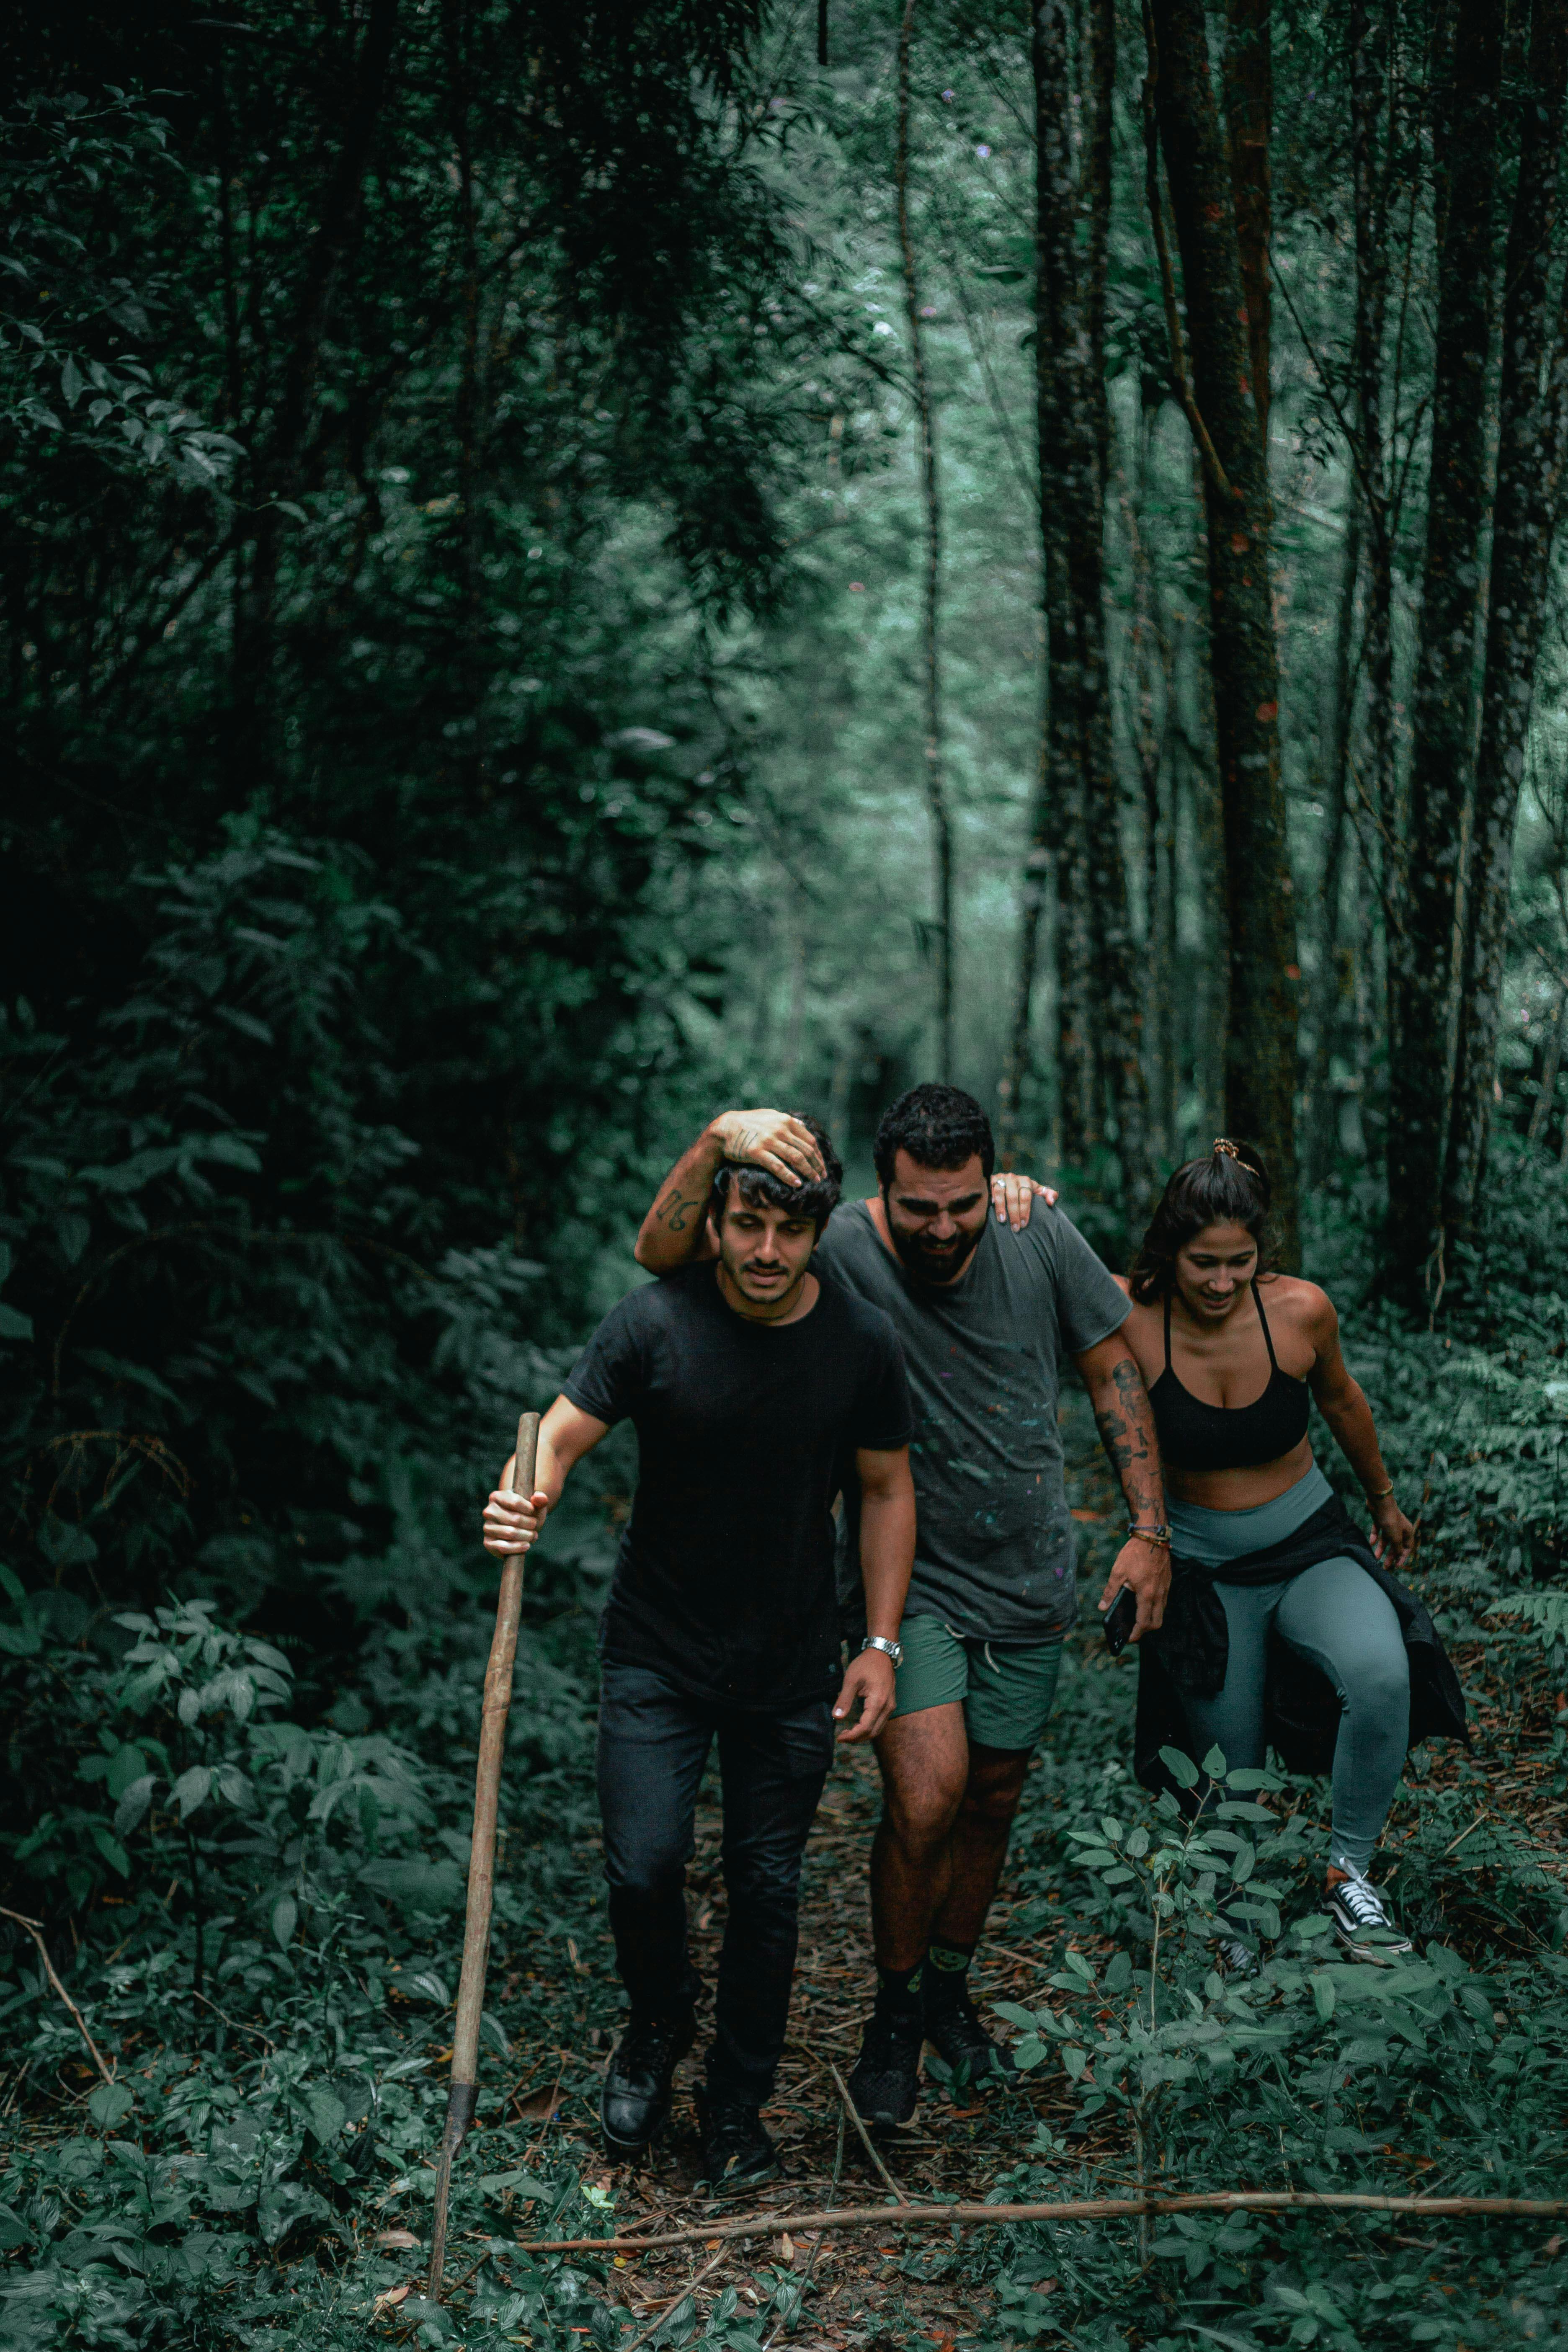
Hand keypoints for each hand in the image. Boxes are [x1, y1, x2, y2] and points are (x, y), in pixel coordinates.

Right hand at [482, 1485, 549, 1558]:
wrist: (520, 1528)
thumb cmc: (527, 1513)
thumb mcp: (535, 1505)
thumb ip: (540, 1499)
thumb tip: (540, 1498)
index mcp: (496, 1497)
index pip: (515, 1502)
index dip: (529, 1509)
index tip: (534, 1511)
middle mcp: (488, 1511)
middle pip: (515, 1519)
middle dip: (530, 1524)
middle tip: (535, 1525)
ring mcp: (487, 1527)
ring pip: (510, 1533)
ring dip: (527, 1536)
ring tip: (533, 1535)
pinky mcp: (488, 1543)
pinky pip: (503, 1547)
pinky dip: (518, 1547)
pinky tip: (526, 1545)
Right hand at [708, 1108, 824, 1187]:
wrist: (724, 1129)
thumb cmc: (748, 1123)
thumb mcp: (769, 1115)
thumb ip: (786, 1120)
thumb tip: (802, 1124)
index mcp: (785, 1120)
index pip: (809, 1140)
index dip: (818, 1155)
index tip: (821, 1166)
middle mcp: (779, 1129)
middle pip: (805, 1150)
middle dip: (816, 1165)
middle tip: (821, 1177)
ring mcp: (768, 1140)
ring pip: (796, 1158)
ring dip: (808, 1171)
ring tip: (814, 1182)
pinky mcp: (757, 1152)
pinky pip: (778, 1166)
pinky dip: (790, 1176)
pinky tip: (797, 1184)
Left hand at [832, 1646, 896, 1742]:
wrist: (882, 1654)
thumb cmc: (866, 1664)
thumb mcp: (851, 1679)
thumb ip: (844, 1699)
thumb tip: (837, 1717)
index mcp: (878, 1702)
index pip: (865, 1727)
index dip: (852, 1736)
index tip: (839, 1737)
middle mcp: (887, 1707)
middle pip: (873, 1732)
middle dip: (856, 1738)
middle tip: (841, 1737)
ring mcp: (890, 1706)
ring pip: (878, 1729)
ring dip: (863, 1735)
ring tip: (848, 1733)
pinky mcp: (889, 1705)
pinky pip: (880, 1723)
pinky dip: (869, 1728)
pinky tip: (858, 1726)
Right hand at [990, 1173, 1059, 1230]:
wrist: (1012, 1182)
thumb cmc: (1028, 1190)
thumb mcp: (1039, 1191)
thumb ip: (1049, 1194)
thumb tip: (1051, 1202)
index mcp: (1026, 1181)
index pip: (1026, 1196)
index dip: (1024, 1211)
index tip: (1023, 1225)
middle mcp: (1014, 1178)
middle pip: (1013, 1196)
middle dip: (1014, 1213)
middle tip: (1015, 1228)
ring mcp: (1002, 1178)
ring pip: (1000, 1192)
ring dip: (1001, 1207)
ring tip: (1002, 1221)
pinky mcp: (992, 1179)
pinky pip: (990, 1188)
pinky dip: (992, 1197)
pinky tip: (991, 1207)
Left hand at [1097, 1536, 1169, 1640]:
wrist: (1152, 1537)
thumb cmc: (1134, 1553)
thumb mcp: (1118, 1572)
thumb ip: (1110, 1592)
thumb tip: (1102, 1607)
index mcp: (1146, 1594)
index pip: (1143, 1622)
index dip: (1136, 1634)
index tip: (1129, 1638)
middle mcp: (1159, 1595)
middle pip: (1156, 1623)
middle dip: (1145, 1631)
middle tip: (1133, 1630)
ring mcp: (1165, 1589)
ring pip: (1161, 1613)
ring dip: (1151, 1620)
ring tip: (1137, 1618)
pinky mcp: (1167, 1583)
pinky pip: (1163, 1603)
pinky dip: (1155, 1609)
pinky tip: (1143, 1603)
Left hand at [1368, 1492, 1414, 1571]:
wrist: (1380, 1503)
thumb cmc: (1391, 1520)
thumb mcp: (1395, 1537)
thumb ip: (1397, 1547)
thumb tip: (1398, 1555)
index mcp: (1407, 1532)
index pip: (1406, 1548)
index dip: (1402, 1557)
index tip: (1397, 1566)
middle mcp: (1399, 1529)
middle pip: (1395, 1545)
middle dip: (1390, 1555)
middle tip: (1385, 1566)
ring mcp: (1389, 1524)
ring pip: (1386, 1539)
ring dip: (1381, 1549)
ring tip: (1376, 1557)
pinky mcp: (1380, 1520)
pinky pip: (1378, 1531)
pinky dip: (1375, 1537)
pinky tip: (1371, 1543)